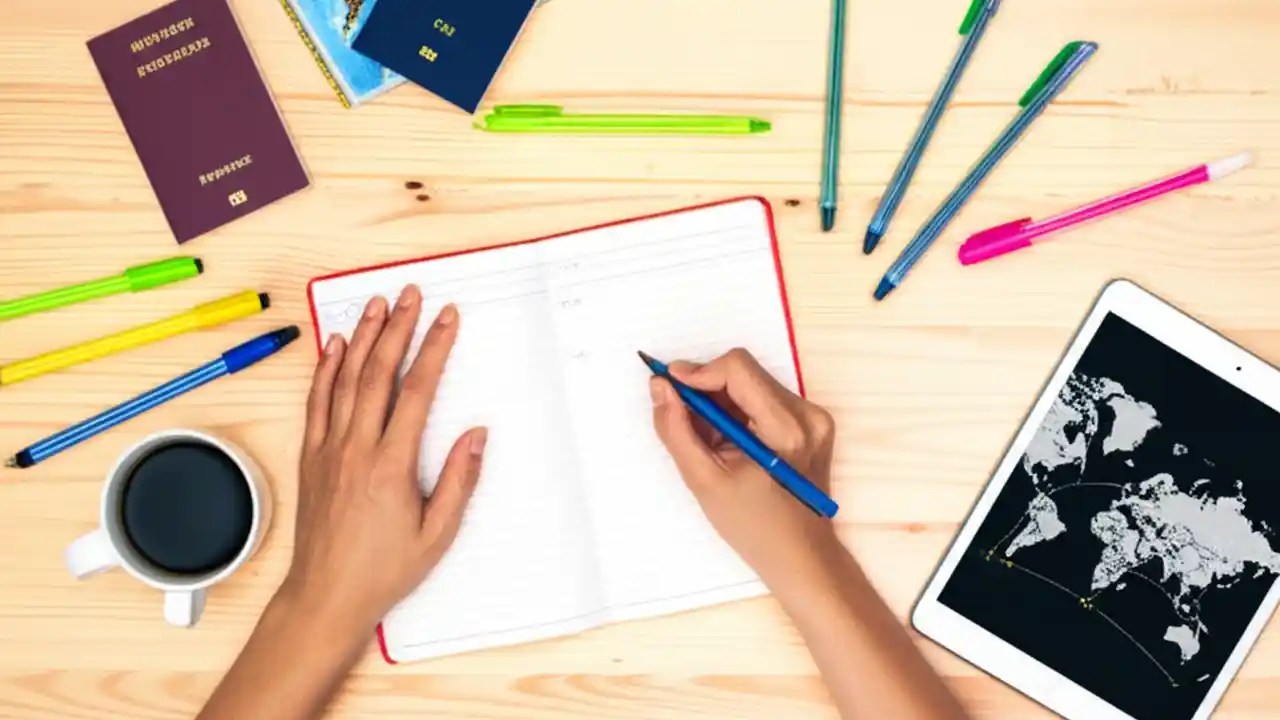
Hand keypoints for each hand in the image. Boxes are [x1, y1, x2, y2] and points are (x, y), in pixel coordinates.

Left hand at [282, 286, 486, 632]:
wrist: (326, 595)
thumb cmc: (383, 569)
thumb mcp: (437, 534)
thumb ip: (459, 481)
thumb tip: (475, 435)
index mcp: (392, 465)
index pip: (417, 391)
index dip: (434, 349)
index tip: (447, 319)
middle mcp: (356, 448)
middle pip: (378, 373)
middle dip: (397, 328)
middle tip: (411, 296)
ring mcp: (329, 449)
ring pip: (345, 380)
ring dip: (362, 337)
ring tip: (376, 304)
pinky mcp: (311, 457)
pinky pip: (316, 402)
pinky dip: (325, 369)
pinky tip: (334, 345)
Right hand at [649, 348, 837, 588]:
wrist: (801, 556)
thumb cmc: (754, 528)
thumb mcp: (704, 481)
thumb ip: (677, 430)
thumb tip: (660, 388)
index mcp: (787, 430)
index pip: (738, 370)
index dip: (697, 371)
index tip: (667, 382)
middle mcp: (808, 416)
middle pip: (745, 373)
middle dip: (706, 387)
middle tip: (678, 410)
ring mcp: (814, 418)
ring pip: (753, 384)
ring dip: (721, 400)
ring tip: (706, 437)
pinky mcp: (812, 423)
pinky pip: (765, 399)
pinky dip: (738, 411)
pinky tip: (728, 440)